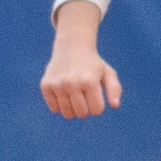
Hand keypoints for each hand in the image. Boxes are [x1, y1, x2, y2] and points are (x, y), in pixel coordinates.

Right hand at [41, 0, 121, 118]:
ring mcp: (57, 84)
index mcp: (89, 81)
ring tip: (74, 96)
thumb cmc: (92, 64)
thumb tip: (115, 105)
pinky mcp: (46, 85)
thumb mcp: (108, 73)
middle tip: (84, 95)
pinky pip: (54, 109)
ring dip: (73, 109)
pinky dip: (60, 105)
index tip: (95, 95)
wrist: (71, 47)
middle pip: (82, 113)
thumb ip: (115, 89)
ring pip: (67, 114)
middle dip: (86, 108)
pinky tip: (63, 94)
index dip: (98, 106)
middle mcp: (71, 83)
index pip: (96, 110)